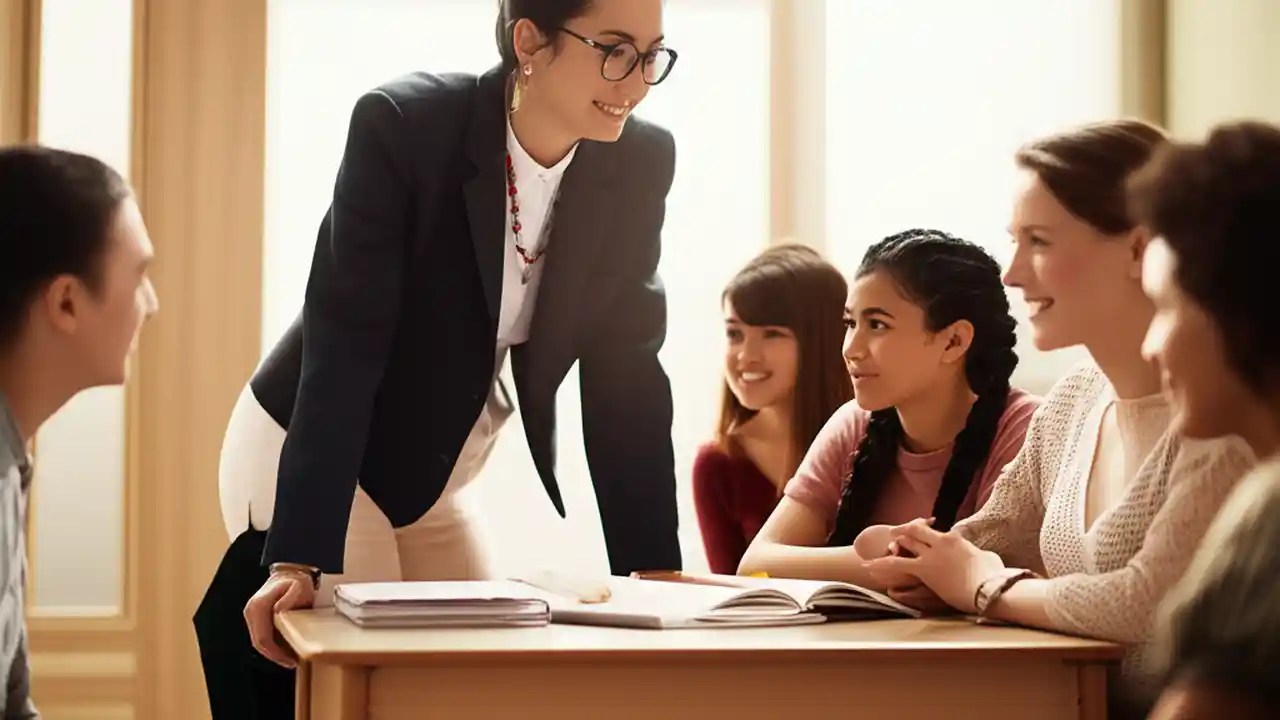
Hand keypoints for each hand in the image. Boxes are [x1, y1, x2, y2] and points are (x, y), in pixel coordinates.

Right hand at [243, 571, 315, 667]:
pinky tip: (285, 648)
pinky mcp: (257, 617)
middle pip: (259, 643)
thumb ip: (290, 597)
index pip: (262, 639)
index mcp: (258, 607)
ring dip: (273, 652)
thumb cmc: (296, 579)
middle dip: (275, 656)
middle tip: (291, 663)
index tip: (290, 660)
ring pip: (259, 641)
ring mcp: (252, 614)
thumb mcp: (299, 586)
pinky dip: (273, 644)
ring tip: (290, 659)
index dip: (275, 653)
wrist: (291, 571)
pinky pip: (262, 635)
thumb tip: (279, 611)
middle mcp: (251, 612)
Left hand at [862, 518, 1005, 613]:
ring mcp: (931, 554)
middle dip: (904, 532)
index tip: (920, 535)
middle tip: (894, 534)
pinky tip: (869, 566)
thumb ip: (980, 555)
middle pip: (916, 530)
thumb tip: (983, 555)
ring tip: (881, 547)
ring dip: (893, 544)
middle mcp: (941, 542)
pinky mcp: (923, 569)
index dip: (924, 533)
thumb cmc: (994, 577)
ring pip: (905, 542)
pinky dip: (881, 563)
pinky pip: (896, 563)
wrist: (990, 588)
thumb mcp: (989, 560)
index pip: (934, 531)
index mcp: (956, 539)